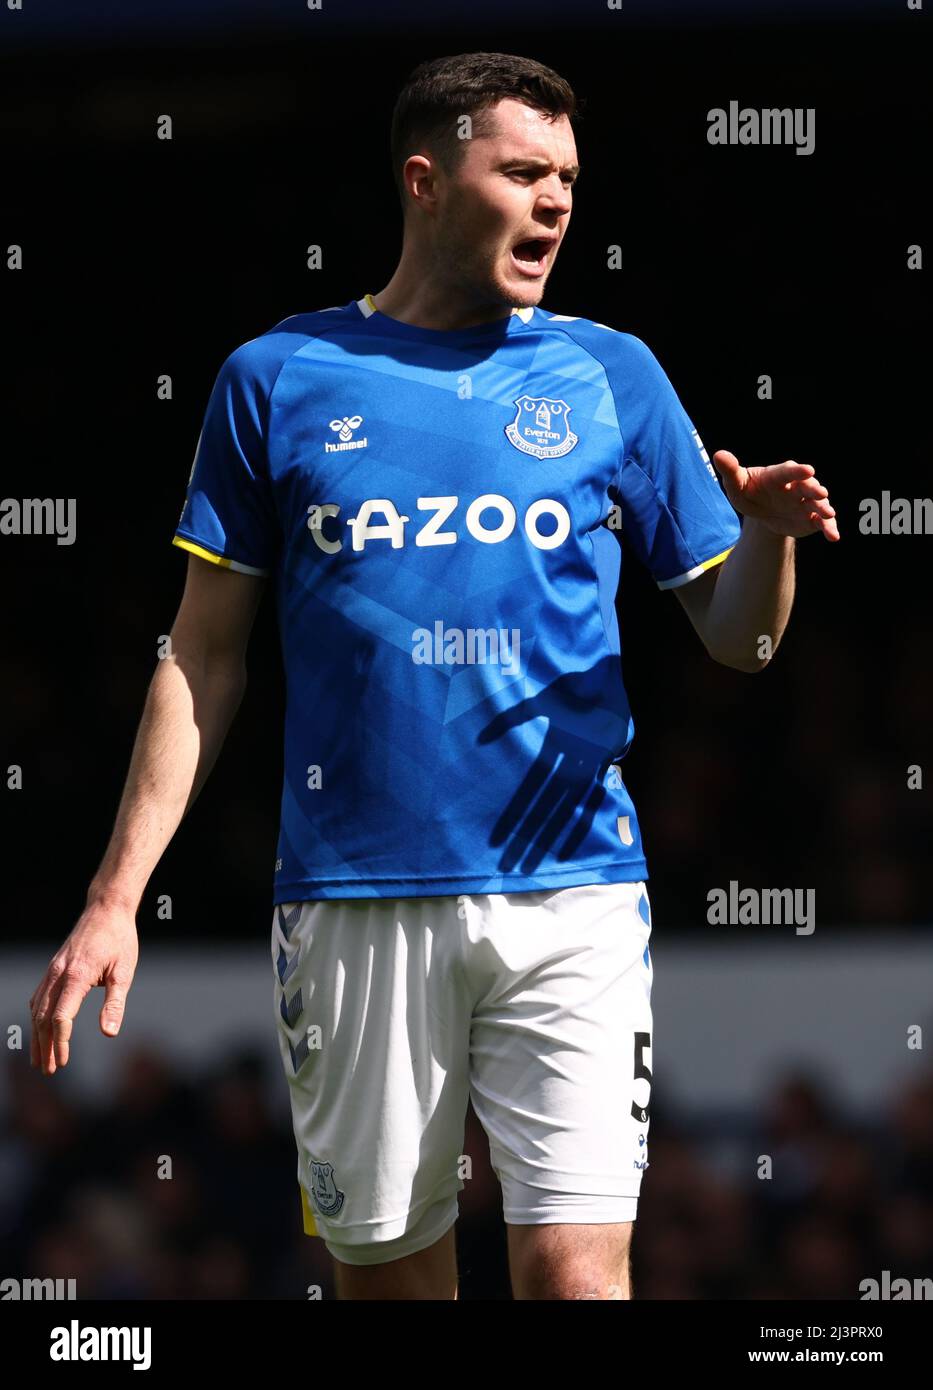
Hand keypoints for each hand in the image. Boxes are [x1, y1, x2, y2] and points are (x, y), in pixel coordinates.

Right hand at [29, 903, 138, 1074]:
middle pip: (43, 1018)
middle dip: (45, 1047)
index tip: (65, 1062)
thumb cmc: (119, 940)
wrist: (106, 909)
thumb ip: (115, 1004)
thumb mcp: (124, 972)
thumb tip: (109, 1034)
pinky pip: (38, 997)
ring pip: (37, 1009)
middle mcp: (58, 974)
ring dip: (38, 1036)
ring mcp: (52, 970)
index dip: (61, 1043)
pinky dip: (36, 1017)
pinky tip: (39, 1030)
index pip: (61, 1017)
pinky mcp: (53, 968)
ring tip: (41, 1059)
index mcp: (76, 976)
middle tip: (49, 1070)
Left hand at [712, 450, 838, 540]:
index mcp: (779, 475)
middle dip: (814, 489)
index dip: (797, 471)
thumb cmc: (748, 492)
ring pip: (818, 504)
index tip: (807, 470)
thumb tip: (719, 455)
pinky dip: (829, 528)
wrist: (761, 512)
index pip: (788, 471)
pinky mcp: (811, 518)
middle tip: (821, 493)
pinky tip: (834, 537)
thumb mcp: (737, 484)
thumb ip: (730, 470)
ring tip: (828, 514)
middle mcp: (796, 486)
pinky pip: (822, 522)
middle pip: (808, 486)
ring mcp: (805, 502)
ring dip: (824, 508)